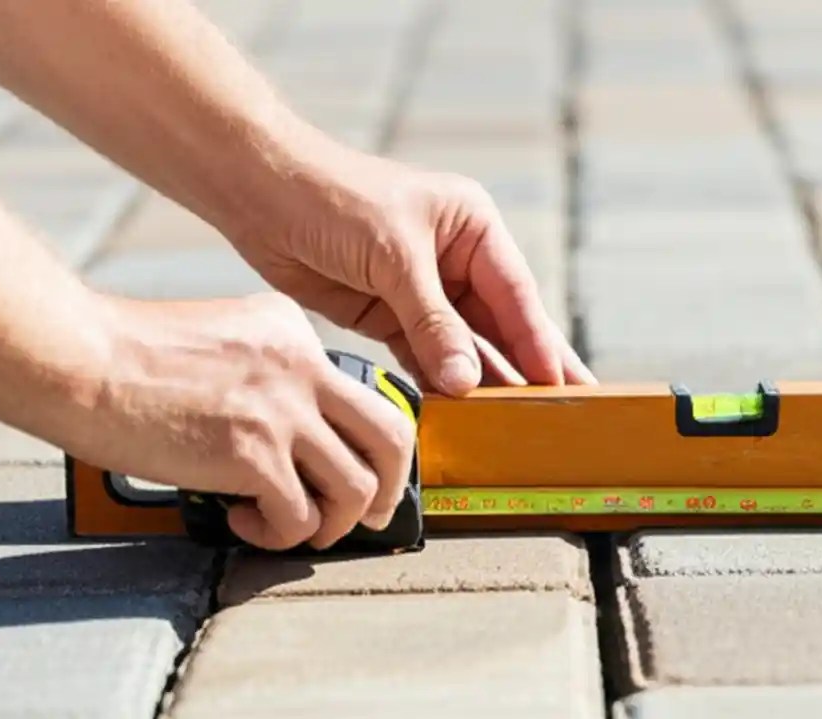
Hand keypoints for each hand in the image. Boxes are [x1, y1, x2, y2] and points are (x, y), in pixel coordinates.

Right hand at [79, 291, 415, 550]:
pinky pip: (300, 518)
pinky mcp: (254, 456)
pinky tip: (247, 520)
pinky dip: (279, 534)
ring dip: (332, 524)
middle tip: (372, 513)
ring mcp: (283, 412)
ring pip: (357, 488)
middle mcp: (304, 368)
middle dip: (393, 487)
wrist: (84, 361)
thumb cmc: (136, 355)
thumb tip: (294, 426)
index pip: (364, 392)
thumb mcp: (229, 333)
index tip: (354, 465)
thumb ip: (272, 369)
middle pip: (392, 436)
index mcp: (296, 331)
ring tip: (294, 525)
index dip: (365, 441)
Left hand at [225, 143, 594, 395]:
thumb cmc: (332, 198)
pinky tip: (459, 411)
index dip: (539, 342)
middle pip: (498, 324)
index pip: (516, 293)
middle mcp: (456, 258)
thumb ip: (433, 322)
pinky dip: (438, 381)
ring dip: (481, 381)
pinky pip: (423, 355)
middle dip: (525, 367)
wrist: (257, 191)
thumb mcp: (394, 257)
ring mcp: (422, 289)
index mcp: (472, 227)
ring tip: (514, 423)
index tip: (564, 384)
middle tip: (562, 410)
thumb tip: (467, 380)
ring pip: (462, 345)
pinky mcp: (387, 313)